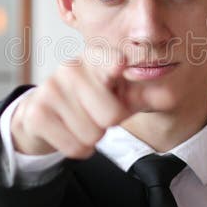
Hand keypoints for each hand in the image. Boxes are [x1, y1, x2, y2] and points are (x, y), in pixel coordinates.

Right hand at [10, 47, 142, 157]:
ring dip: (91, 137)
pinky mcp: (37, 113)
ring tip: (81, 122)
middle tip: (96, 114)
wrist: (41, 115)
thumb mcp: (119, 95)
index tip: (120, 64)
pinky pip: (74, 146)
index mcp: (96, 59)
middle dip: (108, 124)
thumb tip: (169, 95)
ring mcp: (51, 89)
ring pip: (92, 134)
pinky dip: (77, 148)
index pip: (112, 61)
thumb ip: (144, 95)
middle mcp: (71, 68)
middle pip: (111, 115)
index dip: (117, 64)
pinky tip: (68, 132)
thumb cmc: (88, 102)